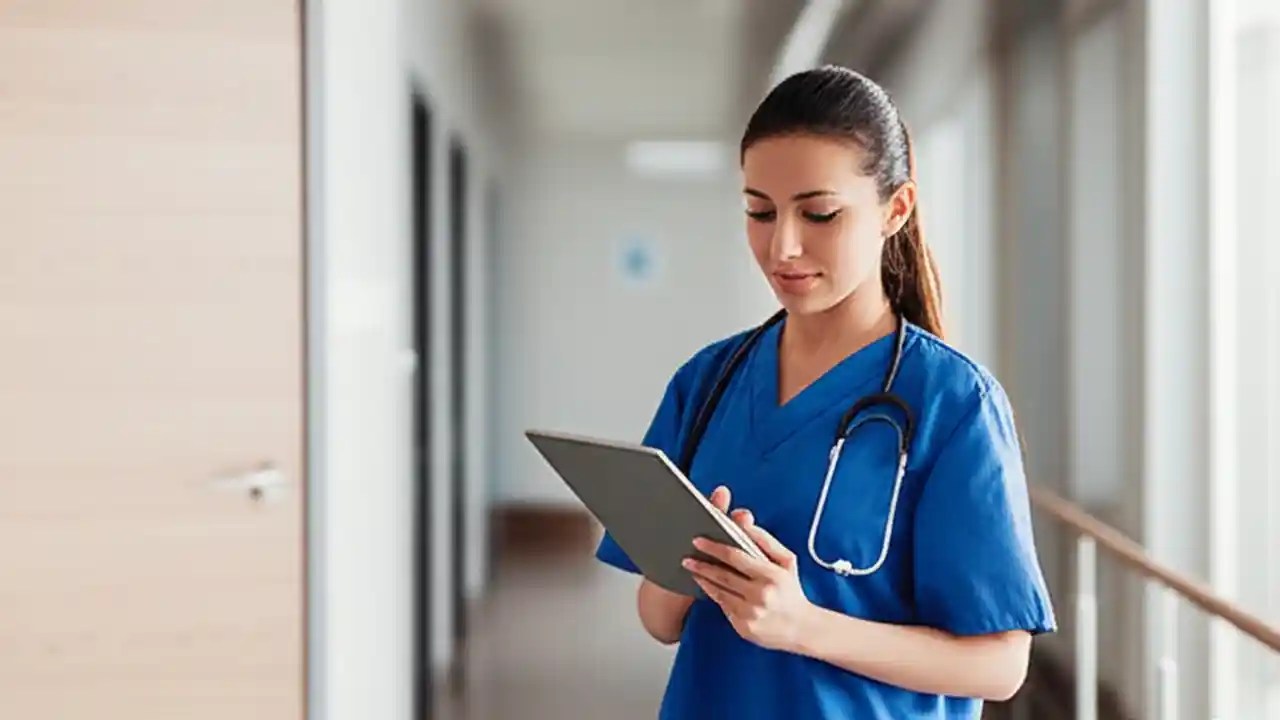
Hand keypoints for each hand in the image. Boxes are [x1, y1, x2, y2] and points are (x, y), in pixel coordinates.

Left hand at [682, 506, 815, 652]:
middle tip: (687, 557)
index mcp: (772, 575)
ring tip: (693, 569)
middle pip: (723, 575)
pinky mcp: (744, 627)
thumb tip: (745, 523)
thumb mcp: (787, 561)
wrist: (801, 628)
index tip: (699, 540)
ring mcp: (751, 613)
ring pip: (719, 592)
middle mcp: (760, 595)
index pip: (736, 557)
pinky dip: (713, 594)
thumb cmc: (791, 591)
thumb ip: (765, 540)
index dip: (715, 548)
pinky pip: (723, 606)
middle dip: (702, 565)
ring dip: (703, 579)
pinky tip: (706, 585)